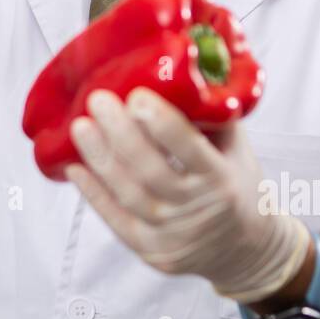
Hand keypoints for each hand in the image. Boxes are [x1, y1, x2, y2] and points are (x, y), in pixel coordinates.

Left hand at [65, 87, 310, 302]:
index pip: (190, 150)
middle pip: (152, 172)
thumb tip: (184, 69)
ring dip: (100, 159)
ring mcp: (171, 234)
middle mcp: (197, 209)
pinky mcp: (150, 250)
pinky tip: (74, 167)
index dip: (162, 124)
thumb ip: (212, 117)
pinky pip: (116, 220)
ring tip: (79, 127)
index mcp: (221, 179)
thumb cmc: (237, 186)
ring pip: (129, 195)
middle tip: (98, 100)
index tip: (137, 95)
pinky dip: (93, 193)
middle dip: (121, 135)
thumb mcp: (238, 151)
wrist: (245, 250)